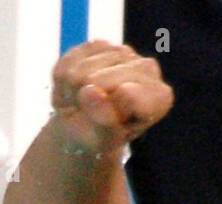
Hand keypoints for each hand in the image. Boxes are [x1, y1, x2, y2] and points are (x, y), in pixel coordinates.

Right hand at [50, 40, 172, 153]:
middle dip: (86, 100)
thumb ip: (103, 121)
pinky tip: (73, 90)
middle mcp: (147, 70)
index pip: (128, 94)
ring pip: (84, 67)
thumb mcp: (102, 140)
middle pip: (104, 79)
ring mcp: (123, 53)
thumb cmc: (100, 138)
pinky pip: (71, 58)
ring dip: (73, 91)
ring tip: (79, 105)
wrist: (84, 129)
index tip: (102, 124)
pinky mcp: (99, 45)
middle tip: (85, 115)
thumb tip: (91, 91)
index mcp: (159, 98)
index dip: (105, 110)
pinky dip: (63, 78)